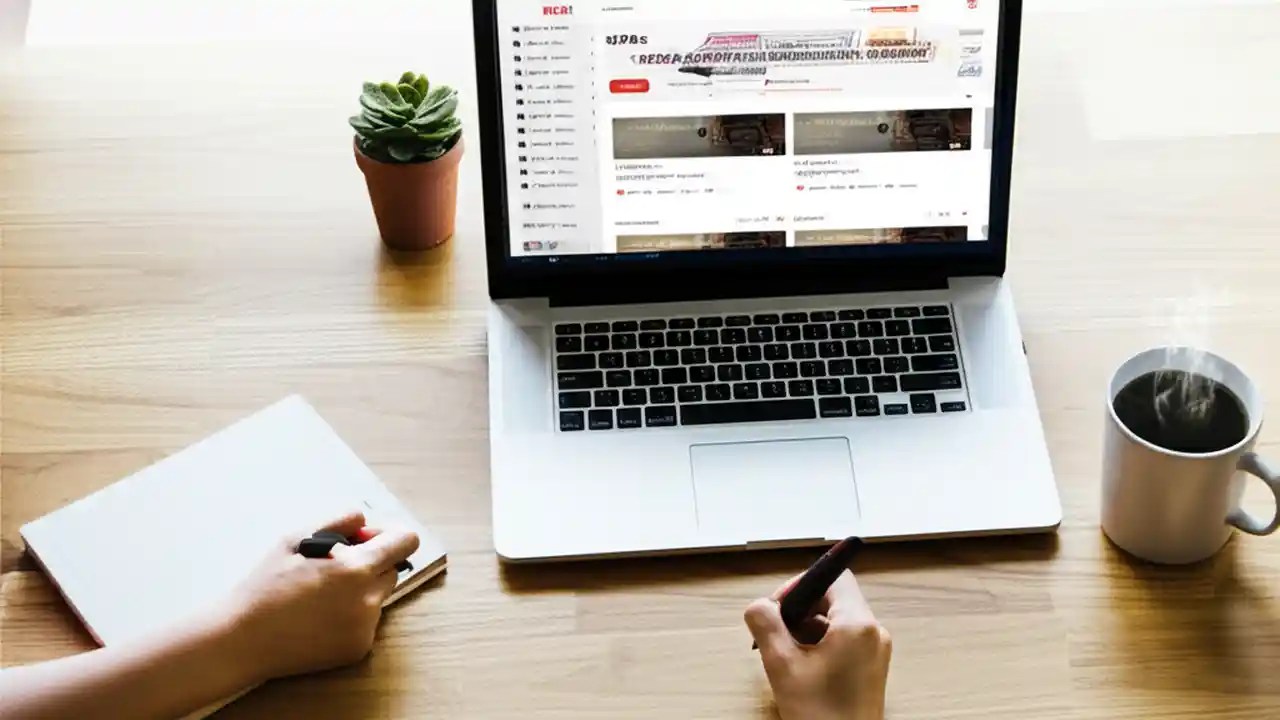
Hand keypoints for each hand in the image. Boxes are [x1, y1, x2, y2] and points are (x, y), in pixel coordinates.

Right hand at [214, 510, 419, 683]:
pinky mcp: (358, 650)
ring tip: (319, 595)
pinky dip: (351, 617)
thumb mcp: (297, 539)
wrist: (241, 641)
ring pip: (379, 597)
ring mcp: (365, 628)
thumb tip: (366, 522)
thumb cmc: (265, 586)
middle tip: (332, 566)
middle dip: (370, 563)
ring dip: (360, 591)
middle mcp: (369, 600)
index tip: (362, 540)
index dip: (387, 535)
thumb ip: (339, 521)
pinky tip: (318, 618)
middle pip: (392, 569)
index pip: (406, 541)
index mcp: (356, 568)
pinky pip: (367, 622)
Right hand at [745, 570, 891, 719]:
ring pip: (836, 620)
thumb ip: (765, 625)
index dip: (802, 584)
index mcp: (858, 625)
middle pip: (834, 598)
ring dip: (806, 629)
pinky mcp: (871, 668)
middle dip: (800, 610)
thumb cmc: (819, 716)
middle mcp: (873, 632)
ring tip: (785, 656)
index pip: (835, 577)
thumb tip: (758, 606)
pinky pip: (844, 640)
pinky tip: (800, 667)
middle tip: (775, 635)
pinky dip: (819, 644)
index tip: (779, 608)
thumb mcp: (782, 665)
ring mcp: (875, 651)